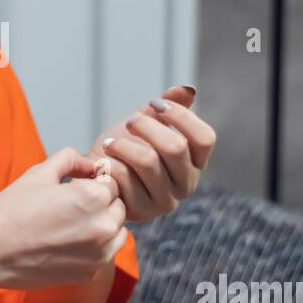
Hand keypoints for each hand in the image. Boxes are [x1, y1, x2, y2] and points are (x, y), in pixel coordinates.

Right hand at [0, 147, 128, 290]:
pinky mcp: (90, 273)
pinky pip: (104, 254)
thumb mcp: (38, 173)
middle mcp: (103, 226)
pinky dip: (94, 247)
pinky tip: (67, 244)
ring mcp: (99, 254)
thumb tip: (91, 164)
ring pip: (118, 232)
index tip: (75, 186)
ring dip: (103, 225)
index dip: (94, 181)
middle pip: (118, 207)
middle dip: (101, 203)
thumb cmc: (10, 211)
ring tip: (72, 225)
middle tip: (72, 206)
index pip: (112, 182)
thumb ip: (71, 160)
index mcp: (93, 197)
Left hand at [87, 86, 215, 222]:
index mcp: (194, 162)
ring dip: (123, 146)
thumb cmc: (126, 149)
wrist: (97, 179)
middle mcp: (186, 183)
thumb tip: (188, 90)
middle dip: (147, 127)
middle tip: (129, 121)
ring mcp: (165, 200)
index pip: (205, 138)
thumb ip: (165, 108)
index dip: (181, 117)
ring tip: (108, 143)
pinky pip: (125, 180)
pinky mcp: (142, 212)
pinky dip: (110, 166)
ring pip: (149, 162)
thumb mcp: (146, 124)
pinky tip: (102, 164)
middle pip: (176, 147)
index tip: (156, 104)